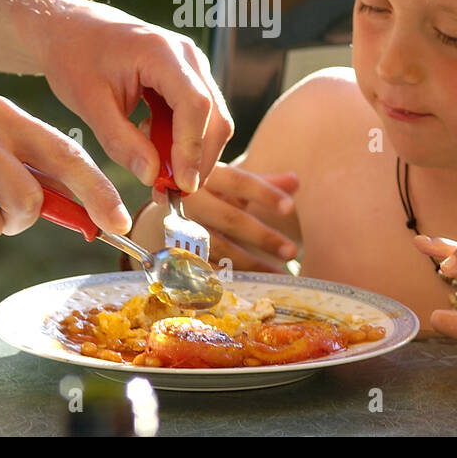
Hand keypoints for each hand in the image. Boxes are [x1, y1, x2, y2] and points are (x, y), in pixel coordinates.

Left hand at [35, 0, 233, 195]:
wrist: (72, 29)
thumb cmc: (75, 57)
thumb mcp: (88, 103)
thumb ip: (120, 141)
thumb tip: (152, 176)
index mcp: (161, 52)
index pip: (194, 104)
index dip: (192, 148)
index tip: (182, 185)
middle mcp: (186, 55)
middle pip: (213, 116)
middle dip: (198, 159)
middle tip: (170, 194)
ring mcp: (191, 66)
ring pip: (212, 120)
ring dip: (192, 154)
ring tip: (159, 179)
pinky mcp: (187, 78)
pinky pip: (199, 116)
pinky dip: (184, 141)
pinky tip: (155, 150)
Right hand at [177, 164, 299, 271]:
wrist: (160, 213)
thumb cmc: (208, 194)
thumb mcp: (230, 184)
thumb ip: (262, 183)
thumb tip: (296, 181)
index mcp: (207, 174)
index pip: (239, 182)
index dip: (264, 194)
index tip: (290, 208)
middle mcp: (190, 199)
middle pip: (230, 218)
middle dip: (263, 236)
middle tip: (291, 251)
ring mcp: (180, 227)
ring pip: (218, 247)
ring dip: (251, 262)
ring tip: (279, 274)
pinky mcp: (174, 251)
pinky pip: (204, 266)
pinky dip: (229, 275)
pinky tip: (251, 282)